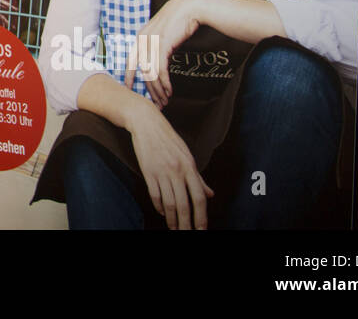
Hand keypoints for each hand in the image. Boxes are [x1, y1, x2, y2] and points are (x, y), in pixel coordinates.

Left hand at [125, 0, 203, 107]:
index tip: (128, 89)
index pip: (130, 60)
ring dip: (157, 89)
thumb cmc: (179, 20)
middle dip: (148, 89)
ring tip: (164, 101)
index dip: (128, 76)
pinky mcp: (162, 44)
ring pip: (150, 73)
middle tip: (154, 103)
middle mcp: (143, 39)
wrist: (190, 7)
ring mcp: (151, 42)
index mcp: (141, 36)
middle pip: (141, 71)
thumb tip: (159, 61)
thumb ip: (158, 45)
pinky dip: (164, 82)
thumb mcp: (164, 33)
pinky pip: (160, 69)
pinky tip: (169, 91)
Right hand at [126, 99, 213, 229]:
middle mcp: (177, 170)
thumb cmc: (168, 138)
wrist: (146, 123)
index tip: (202, 229)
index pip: (199, 197)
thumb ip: (198, 177)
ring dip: (172, 219)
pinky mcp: (148, 172)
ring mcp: (161, 172)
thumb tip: (210, 194)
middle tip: (187, 234)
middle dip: (186, 223)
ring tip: (174, 228)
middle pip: (184, 204)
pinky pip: (155, 195)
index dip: (202, 216)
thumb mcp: (187, 155)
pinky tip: (163, 213)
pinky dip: (159, 207)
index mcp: (189, 166)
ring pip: (169, 203)